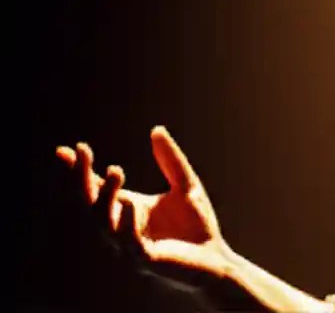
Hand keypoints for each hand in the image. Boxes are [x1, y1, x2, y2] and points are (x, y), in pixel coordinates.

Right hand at [55, 126, 234, 283]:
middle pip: (91, 202)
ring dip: (105, 196)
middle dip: (82, 179)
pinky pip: (129, 242)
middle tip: (83, 154)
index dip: (80, 170)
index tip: (65, 150)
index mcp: (127, 207)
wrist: (215, 257)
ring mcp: (130, 244)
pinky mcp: (146, 259)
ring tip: (116, 171)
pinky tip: (129, 203)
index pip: (96, 188)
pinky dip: (127, 223)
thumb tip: (156, 130)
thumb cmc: (196, 225)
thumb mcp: (185, 185)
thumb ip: (171, 160)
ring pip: (105, 222)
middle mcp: (122, 225)